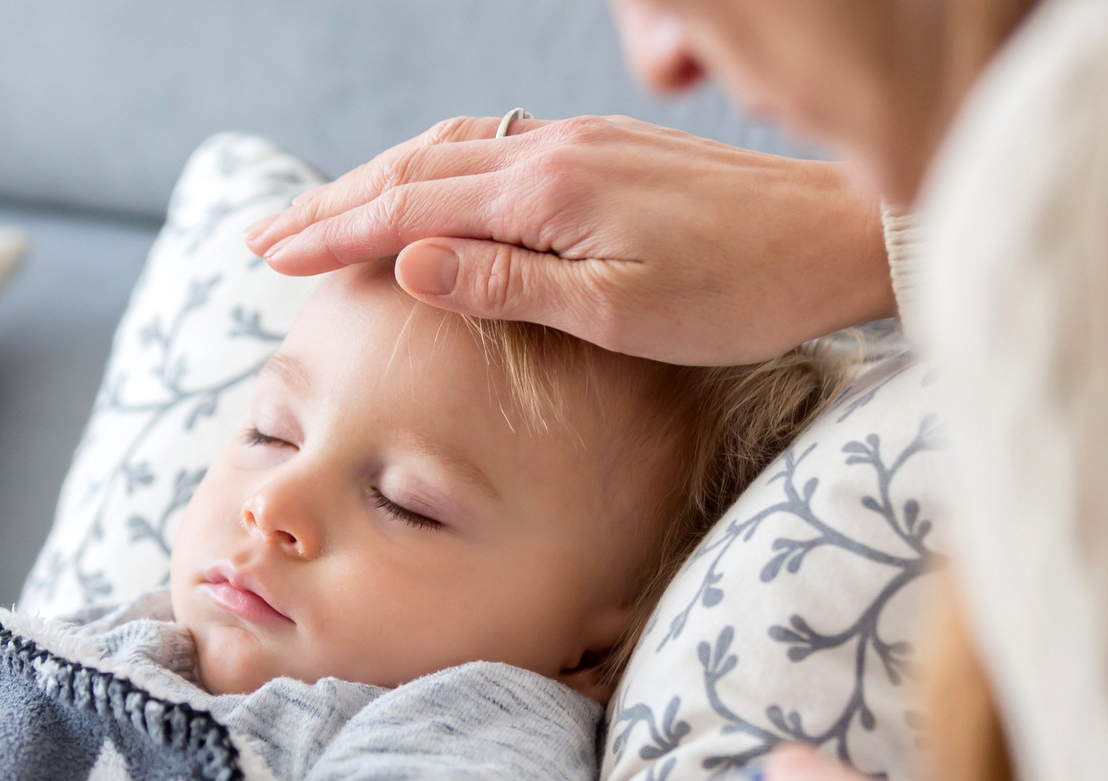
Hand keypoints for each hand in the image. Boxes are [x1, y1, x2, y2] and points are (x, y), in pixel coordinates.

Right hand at [245, 115, 893, 365]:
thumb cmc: (742, 292)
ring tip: (323, 213)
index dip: (331, 235)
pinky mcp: (606, 151)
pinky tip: (428, 189)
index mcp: (544, 193)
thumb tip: (405, 261)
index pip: (405, 210)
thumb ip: (506, 284)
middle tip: (264, 235)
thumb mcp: (619, 311)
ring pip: (448, 151)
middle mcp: (551, 152)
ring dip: (375, 181)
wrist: (843, 233)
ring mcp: (579, 143)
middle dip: (330, 202)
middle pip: (410, 169)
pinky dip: (434, 168)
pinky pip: (491, 148)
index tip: (268, 258)